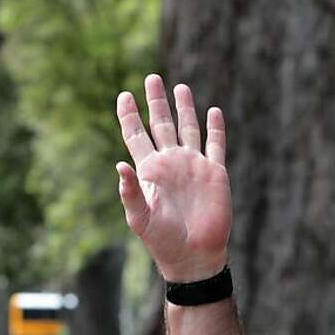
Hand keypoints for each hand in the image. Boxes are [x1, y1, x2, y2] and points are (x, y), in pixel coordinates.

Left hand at [115, 72, 229, 283]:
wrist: (194, 256)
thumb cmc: (162, 240)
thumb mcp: (140, 217)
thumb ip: (129, 191)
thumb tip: (119, 164)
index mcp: (149, 171)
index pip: (136, 135)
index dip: (129, 115)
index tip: (124, 95)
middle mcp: (170, 163)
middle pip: (161, 124)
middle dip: (156, 102)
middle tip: (152, 78)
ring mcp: (193, 167)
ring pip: (188, 129)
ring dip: (184, 109)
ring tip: (181, 88)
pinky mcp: (214, 173)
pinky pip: (215, 145)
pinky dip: (215, 128)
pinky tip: (213, 111)